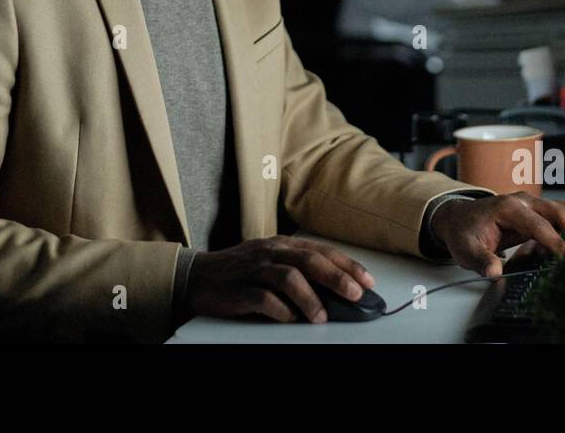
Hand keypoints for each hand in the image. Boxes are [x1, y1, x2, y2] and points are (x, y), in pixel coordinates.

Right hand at [185, 235, 375, 323]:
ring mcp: (253, 269)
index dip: (347, 265)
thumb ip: (298, 271)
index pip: (321, 250)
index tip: (367, 282)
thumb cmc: (239, 272)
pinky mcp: (238, 289)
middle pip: (309, 260)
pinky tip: (289, 319)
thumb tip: (336, 290)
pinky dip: (280, 310)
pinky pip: (263, 298)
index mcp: (281, 244)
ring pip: (289, 277)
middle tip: (356, 295)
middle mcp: (269, 251)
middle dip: (337, 277)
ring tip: (321, 317)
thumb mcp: (270, 263)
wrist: (196, 276)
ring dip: (310, 298)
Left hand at [430, 193, 564, 277]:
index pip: (540, 226)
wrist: (459, 217)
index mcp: (508, 208)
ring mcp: (533, 204)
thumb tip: (494, 272)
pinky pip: (564, 216)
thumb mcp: (466, 250)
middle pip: (561, 212)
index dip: (558, 244)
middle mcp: (524, 201)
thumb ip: (481, 261)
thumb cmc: (464, 232)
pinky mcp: (539, 211)